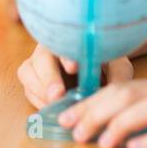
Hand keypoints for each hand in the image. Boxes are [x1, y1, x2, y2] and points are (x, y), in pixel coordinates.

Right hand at [16, 44, 133, 108]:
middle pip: (40, 58)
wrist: (97, 68)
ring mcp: (37, 64)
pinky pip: (28, 89)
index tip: (74, 67)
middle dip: (48, 77)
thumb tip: (117, 89)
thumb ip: (119, 74)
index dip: (67, 56)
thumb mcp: (117, 64)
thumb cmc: (105, 61)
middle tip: (58, 94)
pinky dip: (37, 100)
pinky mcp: (33, 82)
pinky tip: (50, 109)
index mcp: (68, 38)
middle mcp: (49, 48)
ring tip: (54, 103)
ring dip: (39, 89)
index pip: (63, 42)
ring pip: (27, 73)